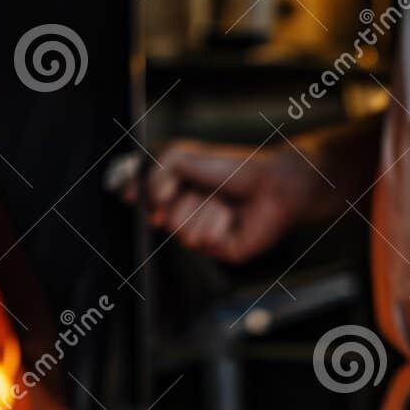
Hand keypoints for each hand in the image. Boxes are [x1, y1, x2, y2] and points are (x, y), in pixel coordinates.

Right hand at [123, 140, 322, 263]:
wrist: (271, 183)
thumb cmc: (231, 170)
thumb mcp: (185, 157)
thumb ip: (155, 171)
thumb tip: (139, 198)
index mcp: (178, 200)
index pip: (150, 207)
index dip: (146, 200)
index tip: (141, 193)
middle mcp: (189, 221)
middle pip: (167, 219)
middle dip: (188, 199)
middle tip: (210, 190)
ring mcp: (205, 239)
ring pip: (184, 231)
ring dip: (206, 208)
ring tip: (225, 203)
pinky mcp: (222, 252)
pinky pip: (206, 241)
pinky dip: (219, 222)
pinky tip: (234, 218)